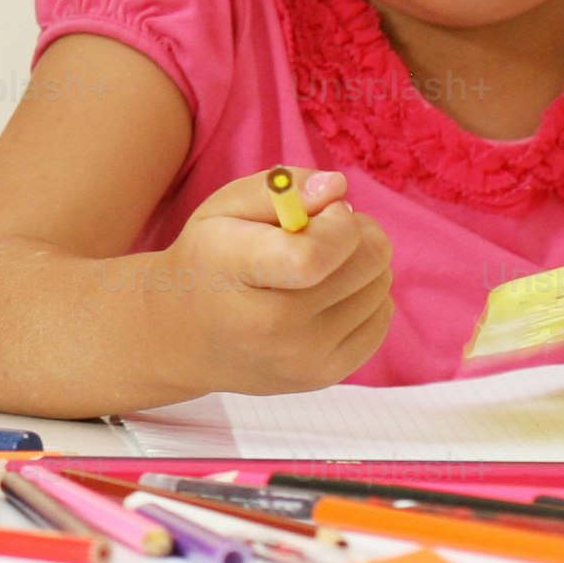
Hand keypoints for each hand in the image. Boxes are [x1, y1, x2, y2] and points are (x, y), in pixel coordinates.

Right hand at [164, 167, 390, 392]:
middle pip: (365, 265)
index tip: (324, 212)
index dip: (337, 223)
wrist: (181, 337)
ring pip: (380, 288)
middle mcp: (274, 328)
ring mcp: (304, 359)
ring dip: (363, 264)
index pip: (314, 255)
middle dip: (358, 233)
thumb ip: (281, 186)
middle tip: (328, 228)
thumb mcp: (223, 209)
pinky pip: (381, 318)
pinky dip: (366, 296)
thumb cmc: (208, 260)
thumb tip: (339, 188)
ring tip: (323, 263)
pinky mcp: (327, 376)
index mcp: (238, 274)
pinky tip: (330, 292)